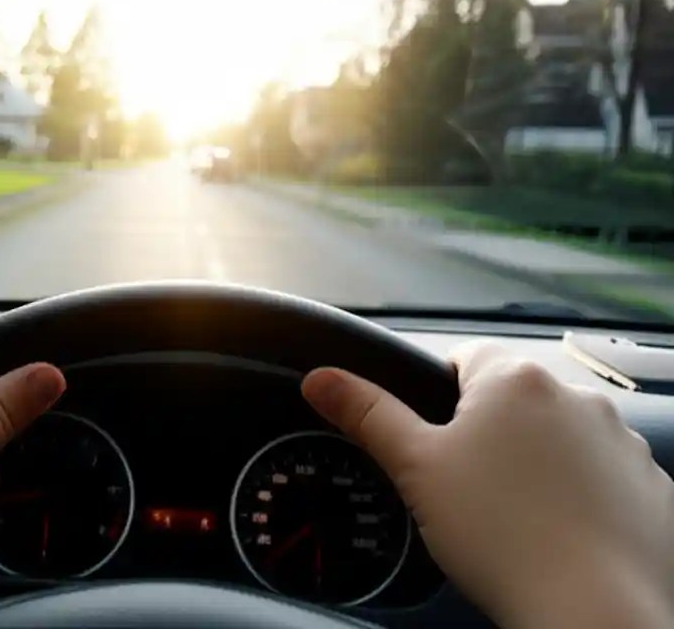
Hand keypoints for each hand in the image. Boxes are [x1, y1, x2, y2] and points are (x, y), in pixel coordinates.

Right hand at [301, 342, 673, 628]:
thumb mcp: (414, 469)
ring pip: (561, 435)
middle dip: (489, 432)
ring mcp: (622, 439)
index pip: (464, 358)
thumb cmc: (499, 535)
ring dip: (539, 459)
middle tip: (466, 485)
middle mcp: (576, 396)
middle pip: (514, 397)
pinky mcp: (652, 483)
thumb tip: (320, 378)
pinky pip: (605, 474)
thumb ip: (367, 414)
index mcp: (514, 379)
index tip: (435, 443)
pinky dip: (582, 493)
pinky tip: (559, 530)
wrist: (590, 607)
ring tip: (514, 514)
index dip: (439, 398)